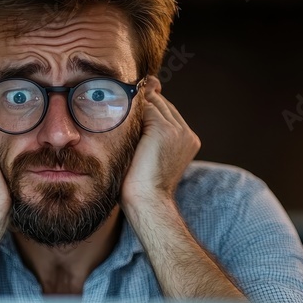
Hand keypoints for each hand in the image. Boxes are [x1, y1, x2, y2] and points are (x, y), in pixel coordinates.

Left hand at [121, 76, 200, 207]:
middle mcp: (187, 133)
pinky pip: (146, 108)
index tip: (128, 107)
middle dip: (142, 101)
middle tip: (118, 100)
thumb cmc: (141, 186)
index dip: (148, 108)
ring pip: (154, 103)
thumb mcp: (149, 157)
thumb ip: (147, 137)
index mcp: (188, 141)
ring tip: (114, 105)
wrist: (146, 201)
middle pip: (162, 104)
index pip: (167, 112)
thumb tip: (132, 118)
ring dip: (135, 104)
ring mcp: (178, 131)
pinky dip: (131, 109)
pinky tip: (116, 114)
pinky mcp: (164, 130)